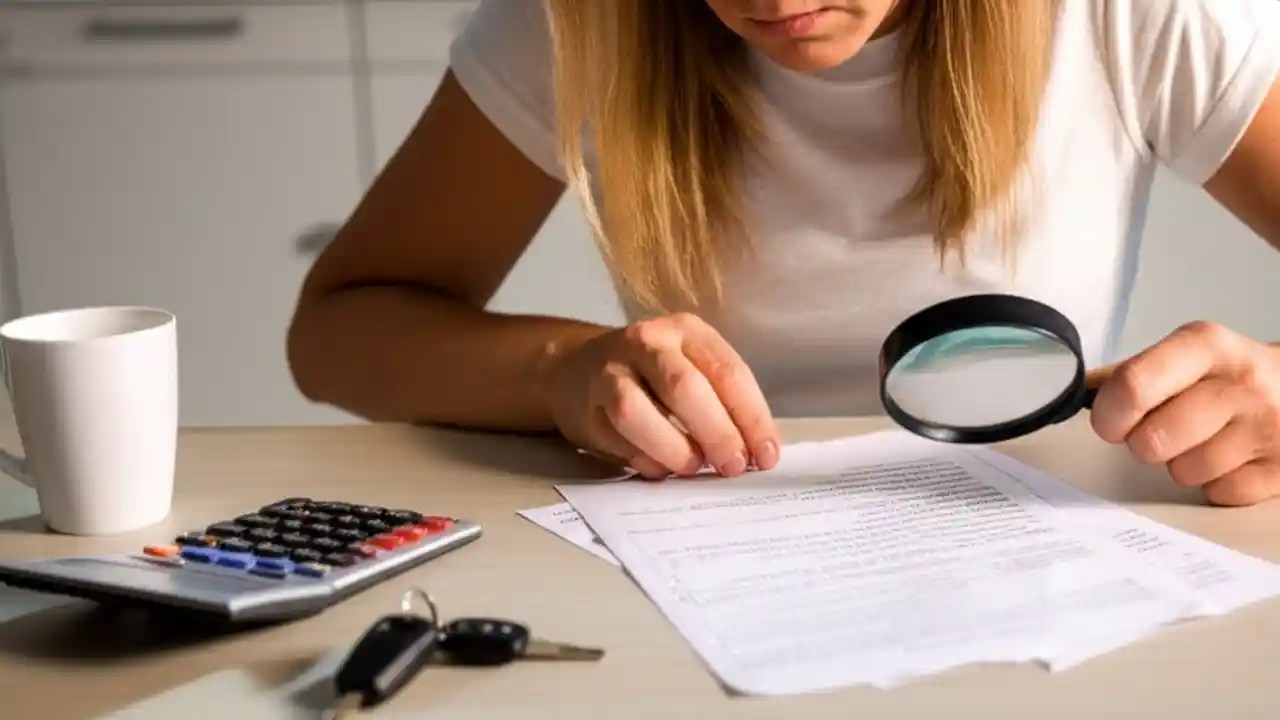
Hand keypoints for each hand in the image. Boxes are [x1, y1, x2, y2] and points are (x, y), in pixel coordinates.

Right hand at [536, 313, 779, 479]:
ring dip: (673, 448)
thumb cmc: (651, 375)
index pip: (728, 372)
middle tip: (733, 467)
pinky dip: (644, 459)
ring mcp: (610, 372)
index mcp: (686, 331)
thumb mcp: (690, 367)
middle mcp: (647, 343)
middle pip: (686, 388)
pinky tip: (661, 468)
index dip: (752, 417)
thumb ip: (721, 401)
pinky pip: (615, 437)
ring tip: (693, 468)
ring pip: (638, 411)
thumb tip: (754, 451)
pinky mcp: (585, 406)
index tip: (765, 454)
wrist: (576, 368)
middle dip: (717, 434)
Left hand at [1090, 321, 1279, 505]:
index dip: (1109, 415)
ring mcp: (1268, 427)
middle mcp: (1241, 382)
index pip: (1133, 386)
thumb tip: (1072, 393)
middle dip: (1144, 443)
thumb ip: (1127, 374)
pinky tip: (1230, 456)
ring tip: (1204, 439)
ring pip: (1184, 472)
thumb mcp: (1183, 357)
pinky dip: (1215, 483)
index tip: (1110, 423)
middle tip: (1162, 431)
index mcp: (1204, 345)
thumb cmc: (1227, 376)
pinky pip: (1218, 494)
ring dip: (1182, 464)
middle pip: (1152, 440)